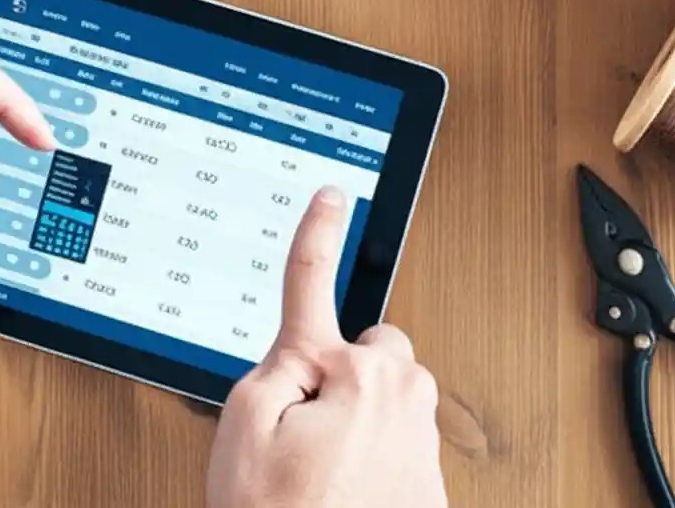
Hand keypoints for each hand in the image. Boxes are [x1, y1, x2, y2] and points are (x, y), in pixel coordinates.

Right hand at [207, 187, 446, 507]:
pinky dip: (373, 456)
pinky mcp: (433, 473)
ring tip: (319, 474)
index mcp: (345, 370)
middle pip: (363, 350)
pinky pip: (398, 439)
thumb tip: (302, 351)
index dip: (316, 234)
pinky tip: (345, 492)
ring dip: (355, 419)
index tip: (332, 197)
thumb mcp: (242, 433)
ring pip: (383, 396)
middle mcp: (398, 391)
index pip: (313, 284)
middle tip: (299, 433)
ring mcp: (422, 432)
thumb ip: (269, 369)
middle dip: (336, 374)